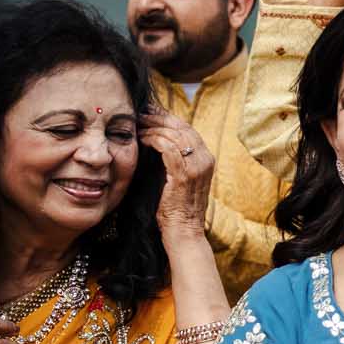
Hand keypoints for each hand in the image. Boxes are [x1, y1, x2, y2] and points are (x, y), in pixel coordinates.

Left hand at [141, 112, 214, 237]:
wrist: (184, 232)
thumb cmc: (176, 209)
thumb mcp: (177, 179)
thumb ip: (172, 160)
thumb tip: (154, 141)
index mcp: (206, 159)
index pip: (187, 129)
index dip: (168, 118)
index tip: (150, 112)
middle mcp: (206, 159)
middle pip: (182, 127)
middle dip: (160, 117)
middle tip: (141, 111)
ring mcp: (197, 166)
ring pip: (175, 134)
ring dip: (153, 126)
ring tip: (137, 124)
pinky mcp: (184, 174)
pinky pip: (168, 147)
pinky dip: (153, 139)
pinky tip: (141, 138)